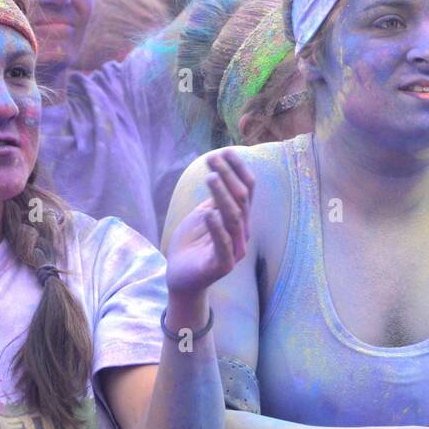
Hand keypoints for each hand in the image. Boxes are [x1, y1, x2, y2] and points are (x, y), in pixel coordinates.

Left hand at [164, 151, 253, 294]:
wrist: (181, 277)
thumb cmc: (192, 244)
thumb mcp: (203, 215)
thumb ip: (214, 199)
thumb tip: (219, 171)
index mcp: (240, 218)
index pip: (247, 189)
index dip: (238, 169)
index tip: (226, 150)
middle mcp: (242, 232)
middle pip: (242, 200)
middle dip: (228, 176)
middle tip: (212, 157)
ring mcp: (234, 249)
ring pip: (234, 218)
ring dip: (222, 196)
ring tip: (210, 176)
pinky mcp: (222, 265)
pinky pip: (223, 245)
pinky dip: (216, 228)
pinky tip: (207, 213)